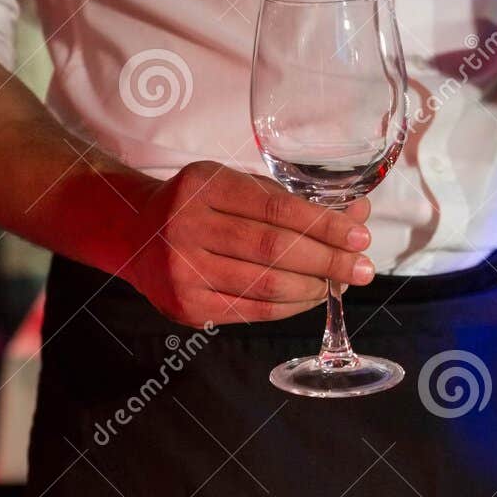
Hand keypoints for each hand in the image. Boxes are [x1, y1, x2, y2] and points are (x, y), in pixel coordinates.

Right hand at [118, 160, 373, 325]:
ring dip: (313, 288)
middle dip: (328, 261)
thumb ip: (290, 199)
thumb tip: (356, 214)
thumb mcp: (234, 185)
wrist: (134, 235)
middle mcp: (187, 228)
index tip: (359, 235)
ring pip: (266, 286)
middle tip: (362, 268)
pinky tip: (308, 296)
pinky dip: (289, 306)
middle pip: (274, 250)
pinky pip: (252, 311)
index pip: (276, 209)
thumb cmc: (196, 206)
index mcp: (203, 187)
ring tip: (337, 283)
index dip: (324, 225)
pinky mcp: (186, 308)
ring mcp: (183, 272)